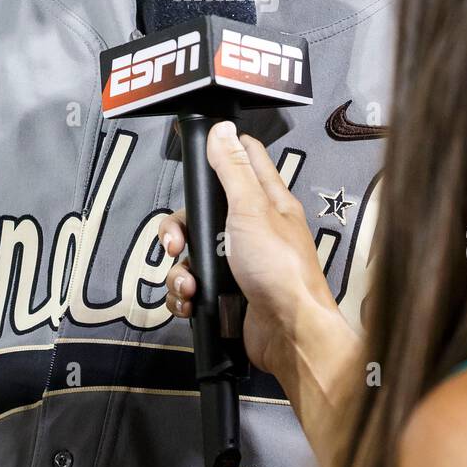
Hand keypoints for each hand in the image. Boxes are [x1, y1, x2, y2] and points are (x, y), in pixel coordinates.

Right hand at [157, 121, 337, 375]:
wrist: (289, 335)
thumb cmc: (283, 272)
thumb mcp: (252, 210)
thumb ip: (233, 170)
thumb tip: (222, 131)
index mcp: (267, 202)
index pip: (246, 160)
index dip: (222, 151)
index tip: (201, 150)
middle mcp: (252, 230)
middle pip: (203, 212)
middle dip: (180, 229)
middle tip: (178, 242)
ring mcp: (238, 263)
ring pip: (192, 253)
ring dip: (180, 269)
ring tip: (189, 283)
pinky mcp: (227, 293)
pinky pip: (193, 286)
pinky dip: (185, 294)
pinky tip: (192, 300)